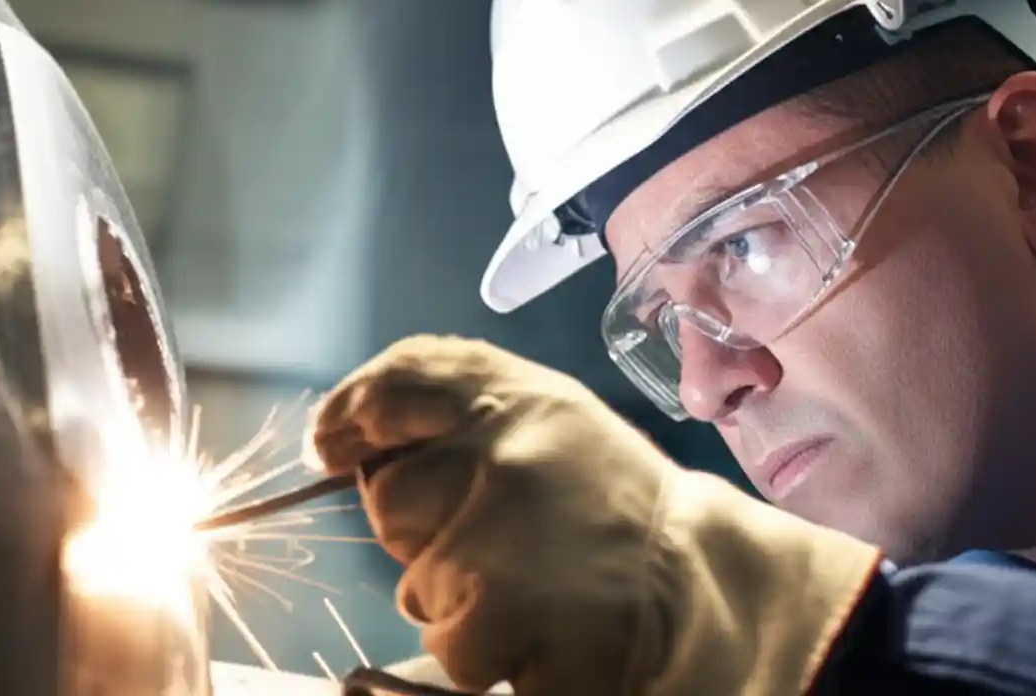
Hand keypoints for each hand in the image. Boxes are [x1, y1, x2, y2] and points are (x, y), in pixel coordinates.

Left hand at [308, 335, 881, 695]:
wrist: (701, 579)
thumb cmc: (616, 502)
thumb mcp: (550, 418)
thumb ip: (463, 406)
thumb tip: (349, 435)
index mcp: (515, 400)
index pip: (399, 383)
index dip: (354, 413)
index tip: (335, 445)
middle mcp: (503, 455)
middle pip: (392, 500)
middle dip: (426, 530)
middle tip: (505, 540)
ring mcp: (503, 537)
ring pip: (418, 585)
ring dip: (460, 600)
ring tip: (536, 588)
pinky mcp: (508, 615)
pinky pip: (451, 645)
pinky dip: (488, 652)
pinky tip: (543, 629)